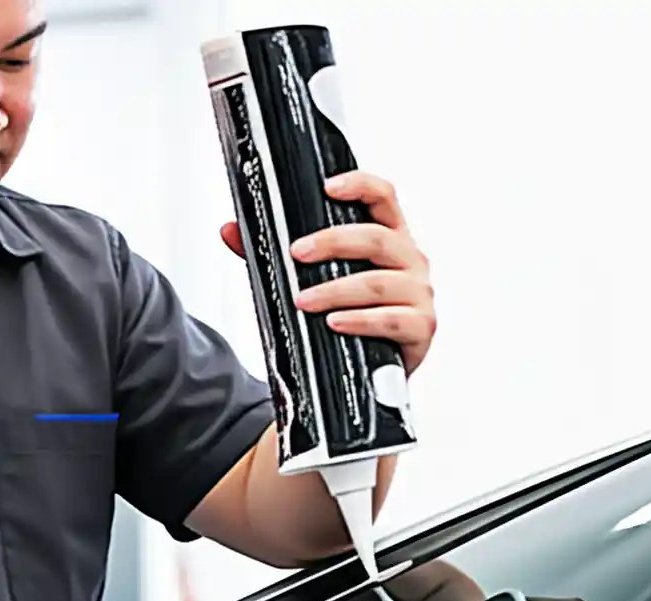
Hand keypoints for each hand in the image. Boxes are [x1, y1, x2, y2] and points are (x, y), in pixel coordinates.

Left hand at [220, 170, 435, 375]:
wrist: (370, 366)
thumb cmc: (347, 309)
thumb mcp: (313, 276)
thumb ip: (272, 252)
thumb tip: (229, 230)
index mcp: (388, 236)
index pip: (383, 197)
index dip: (360, 185)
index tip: (328, 186)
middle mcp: (409, 259)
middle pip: (378, 237)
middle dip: (334, 242)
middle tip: (296, 253)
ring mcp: (419, 293)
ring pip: (379, 282)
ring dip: (336, 289)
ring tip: (303, 300)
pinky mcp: (420, 328)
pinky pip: (392, 320)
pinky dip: (359, 321)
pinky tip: (334, 323)